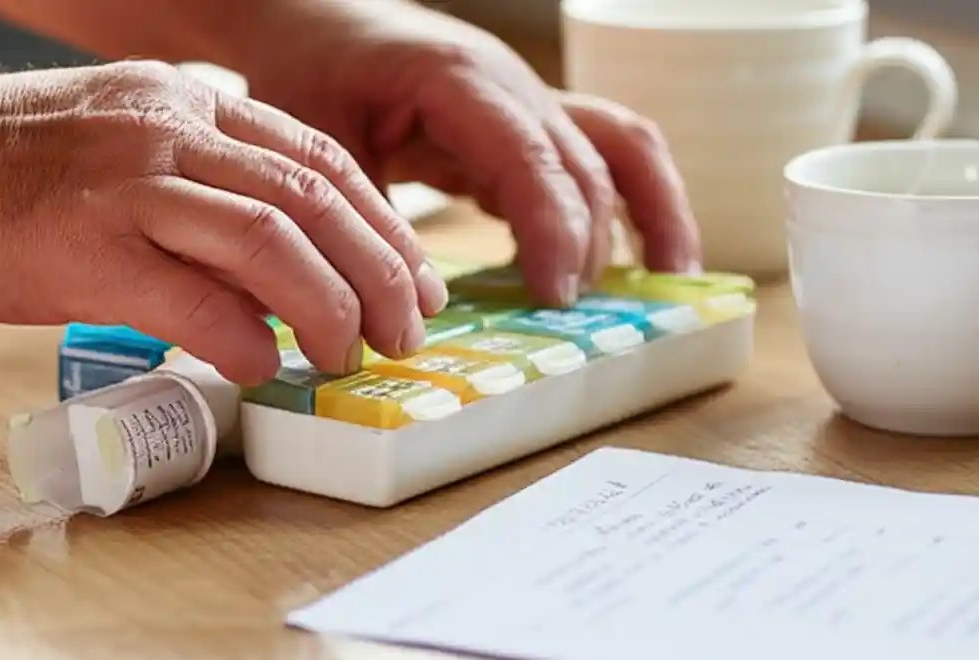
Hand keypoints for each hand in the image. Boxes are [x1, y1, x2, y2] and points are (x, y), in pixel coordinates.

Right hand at [0, 61, 447, 384]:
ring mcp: (131, 184)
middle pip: (316, 197)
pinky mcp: (87, 247)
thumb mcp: (122, 143)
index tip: (413, 278)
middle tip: (406, 331)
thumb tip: (275, 249)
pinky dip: (241, 337)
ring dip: (327, 306)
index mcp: (188, 104)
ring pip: (272, 239)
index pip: (320, 159)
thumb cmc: (4, 168)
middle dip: (380, 271)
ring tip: (346, 356)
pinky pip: (193, 296)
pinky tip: (260, 367)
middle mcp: (172, 131)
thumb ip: (200, 180)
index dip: (384, 224)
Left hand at [239, 1, 700, 306]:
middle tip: (569, 312)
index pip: (529, 154)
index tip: (553, 294)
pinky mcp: (526, 127)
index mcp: (457, 78)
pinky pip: (600, 155)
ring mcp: (527, 100)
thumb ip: (365, 221)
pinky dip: (632, 201)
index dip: (551, 226)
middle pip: (581, 159)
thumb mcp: (318, 148)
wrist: (312, 23)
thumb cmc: (308, 72)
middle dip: (586, 239)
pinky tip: (645, 256)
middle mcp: (510, 83)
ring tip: (669, 280)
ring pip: (615, 147)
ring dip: (648, 211)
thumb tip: (414, 308)